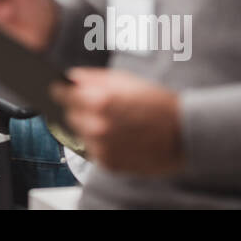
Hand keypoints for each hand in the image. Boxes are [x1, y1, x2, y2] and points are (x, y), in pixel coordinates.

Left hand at [51, 68, 183, 174]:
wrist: (183, 132)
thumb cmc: (156, 102)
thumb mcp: (124, 80)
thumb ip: (92, 77)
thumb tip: (70, 77)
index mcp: (99, 101)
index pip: (62, 95)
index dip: (60, 90)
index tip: (57, 89)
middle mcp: (98, 126)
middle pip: (69, 115)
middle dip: (78, 109)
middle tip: (96, 106)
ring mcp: (102, 147)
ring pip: (81, 134)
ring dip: (90, 127)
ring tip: (114, 121)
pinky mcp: (109, 164)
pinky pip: (94, 151)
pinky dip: (101, 143)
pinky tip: (119, 135)